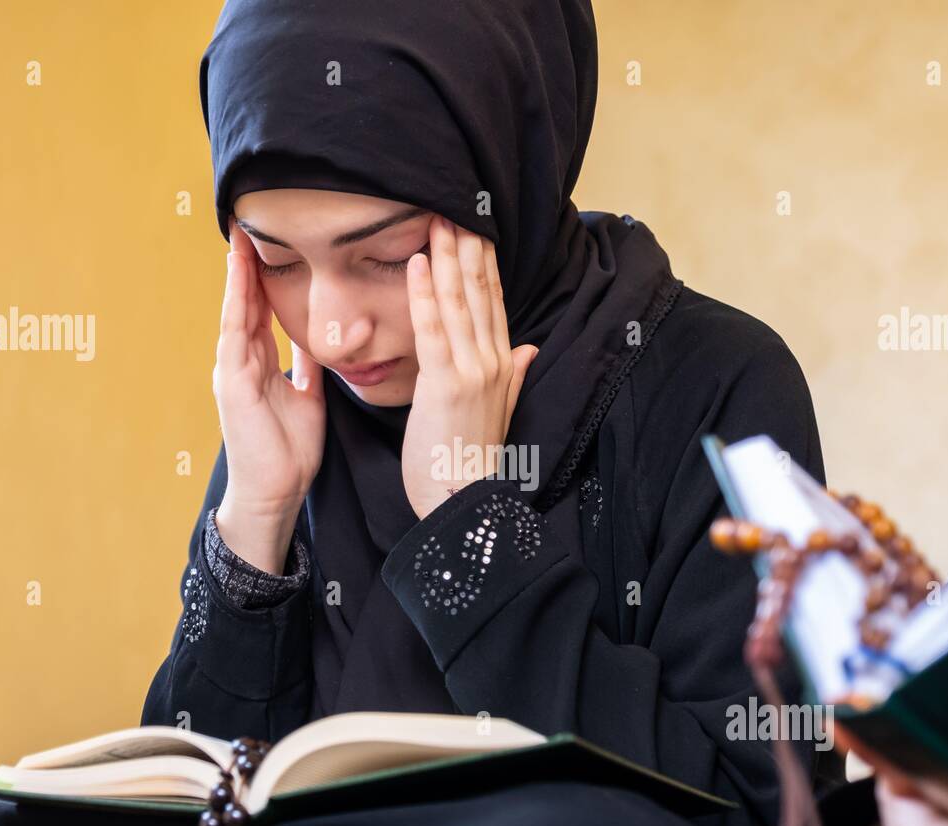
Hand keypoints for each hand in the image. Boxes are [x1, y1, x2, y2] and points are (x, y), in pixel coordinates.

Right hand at [212, 220, 325, 571]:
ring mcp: (232, 371)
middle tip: (246, 223)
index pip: (260, 310)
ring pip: (235, 311)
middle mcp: (240, 361)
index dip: (262, 277)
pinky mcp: (232, 383)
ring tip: (240, 238)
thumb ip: (306, 367)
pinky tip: (241, 278)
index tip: (268, 243)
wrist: (275, 492)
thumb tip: (317, 341)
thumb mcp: (306, 396)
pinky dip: (237, 304)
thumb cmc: (288, 450)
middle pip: (244, 303)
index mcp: (257, 364)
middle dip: (244, 265)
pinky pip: (234, 335)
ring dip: (237, 275)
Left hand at [400, 214, 538, 518]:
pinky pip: (433, 330)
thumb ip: (514, 374)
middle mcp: (492, 361)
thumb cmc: (469, 458)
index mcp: (502, 364)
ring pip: (458, 303)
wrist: (462, 499)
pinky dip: (424, 294)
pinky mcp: (446, 384)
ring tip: (435, 220)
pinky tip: (418, 263)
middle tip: (453, 205)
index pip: (493, 302)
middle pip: (479, 293)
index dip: (484, 262)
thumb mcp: (499, 410)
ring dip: (446, 258)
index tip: (474, 226)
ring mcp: (471, 371)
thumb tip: (529, 347)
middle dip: (466, 247)